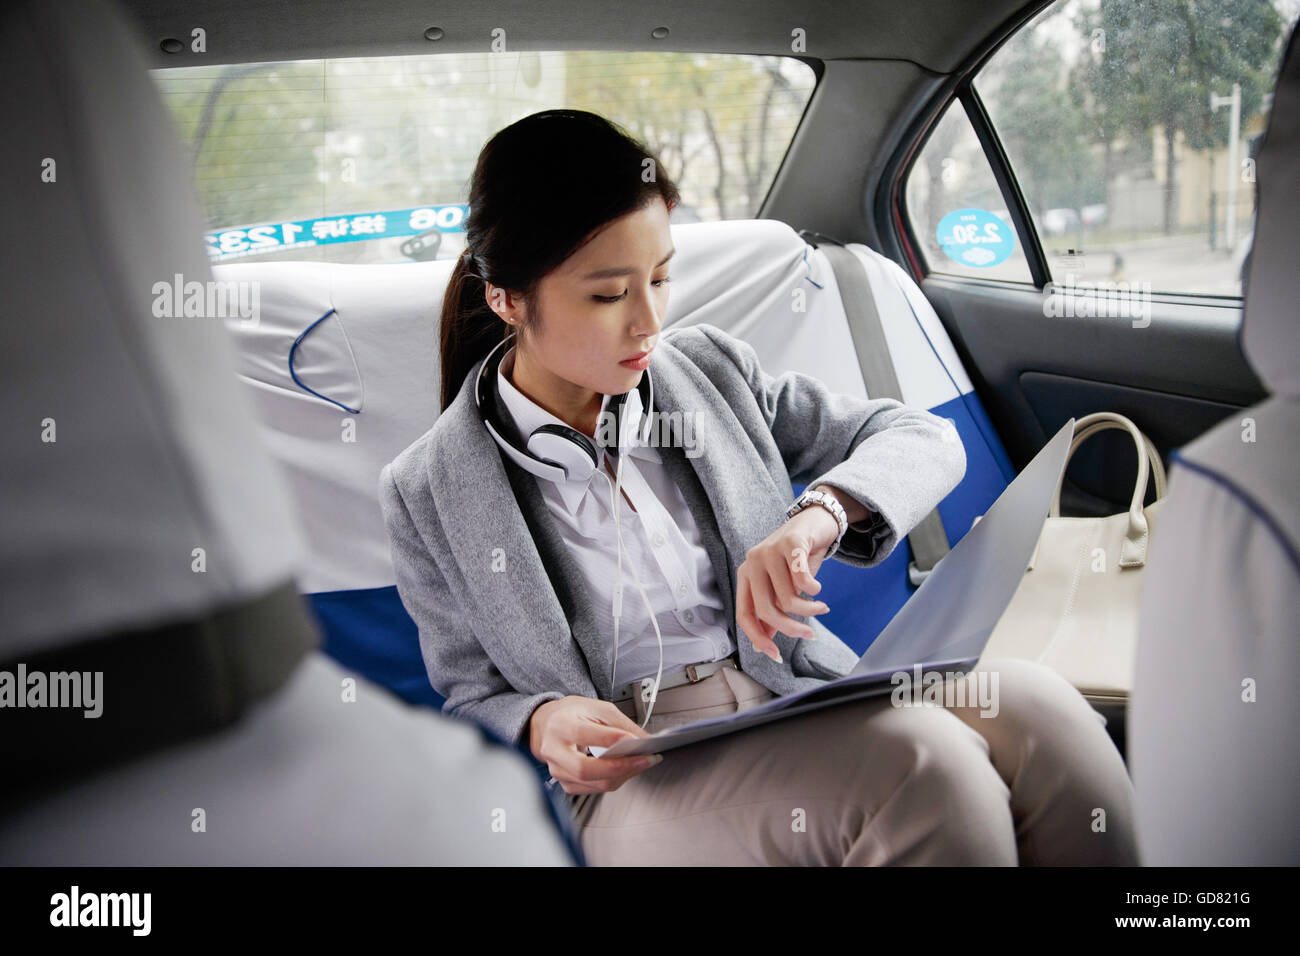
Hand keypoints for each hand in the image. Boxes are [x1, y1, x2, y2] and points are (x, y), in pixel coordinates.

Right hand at [528, 696, 661, 794]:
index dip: (610, 739)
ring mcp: (558, 770)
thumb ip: (621, 723)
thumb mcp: (598, 708)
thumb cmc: (574, 715)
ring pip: (593, 783)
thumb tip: (645, 740)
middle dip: (620, 767)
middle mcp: (554, 750)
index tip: (635, 740)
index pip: (583, 734)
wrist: (550, 726)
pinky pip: (594, 789)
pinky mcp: (566, 784)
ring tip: (642, 763)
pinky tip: (626, 770)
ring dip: (623, 775)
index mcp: (560, 725)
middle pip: (584, 769)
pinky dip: (615, 781)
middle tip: (644, 759)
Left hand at [735, 506, 836, 661]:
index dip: (758, 639)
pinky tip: (817, 587)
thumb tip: (766, 641)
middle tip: (810, 634)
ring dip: (809, 609)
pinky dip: (813, 589)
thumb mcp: (782, 586)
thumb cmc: (796, 558)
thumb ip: (772, 610)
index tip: (776, 655)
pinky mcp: (791, 542)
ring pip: (787, 598)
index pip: (744, 615)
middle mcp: (753, 562)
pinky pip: (801, 578)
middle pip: (766, 610)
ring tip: (821, 607)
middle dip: (791, 628)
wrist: (814, 521)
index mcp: (746, 575)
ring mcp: (770, 550)